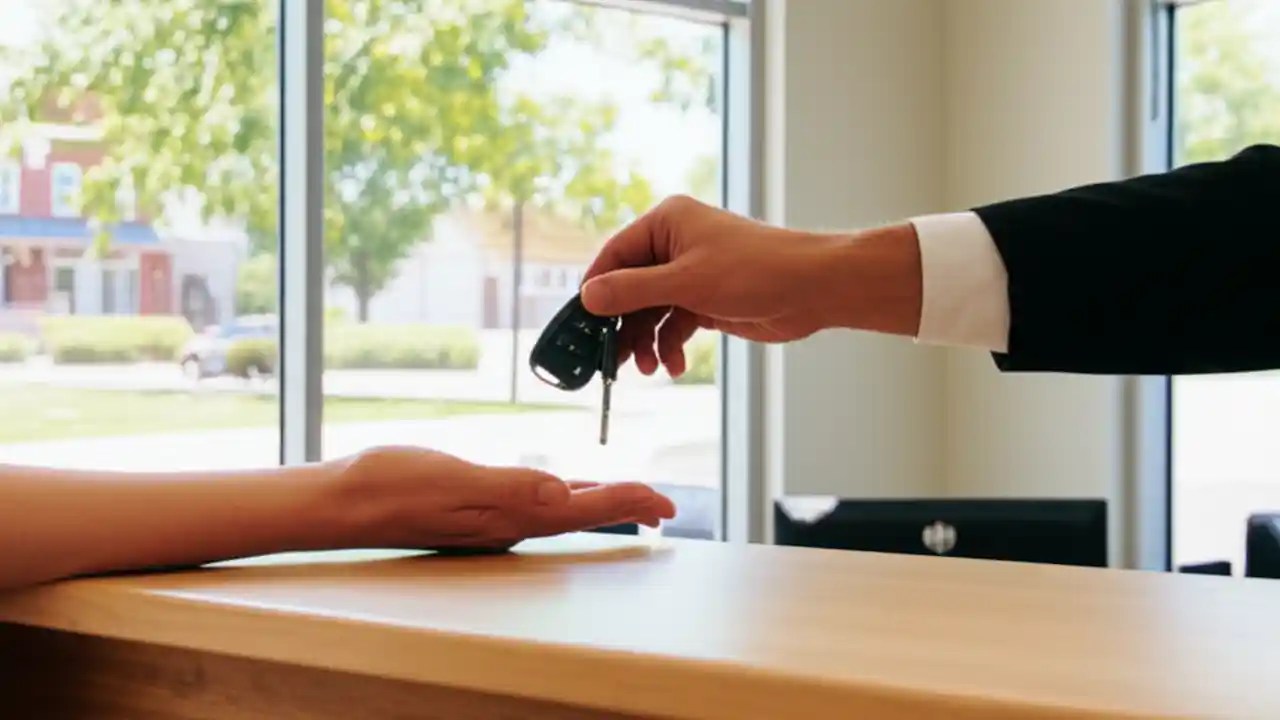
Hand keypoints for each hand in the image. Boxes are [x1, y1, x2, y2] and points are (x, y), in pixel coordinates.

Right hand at [329, 446, 675, 551]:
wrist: (341, 500)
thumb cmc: (391, 486)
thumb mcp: (452, 481)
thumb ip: (508, 487)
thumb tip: (562, 492)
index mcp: (509, 516)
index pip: (582, 510)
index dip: (628, 503)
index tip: (666, 502)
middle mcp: (507, 523)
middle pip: (581, 514)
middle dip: (626, 507)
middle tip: (664, 505)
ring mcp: (491, 517)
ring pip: (561, 510)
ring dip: (599, 503)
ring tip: (630, 499)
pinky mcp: (476, 506)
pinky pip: (535, 501)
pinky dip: (563, 494)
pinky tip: (564, 488)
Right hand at [580, 195, 921, 377]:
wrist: (813, 288)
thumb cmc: (755, 271)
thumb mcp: (686, 283)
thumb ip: (634, 291)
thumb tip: (588, 298)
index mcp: (666, 223)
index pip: (614, 256)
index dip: (596, 292)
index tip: (583, 327)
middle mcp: (675, 244)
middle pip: (630, 288)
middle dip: (623, 326)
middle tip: (611, 361)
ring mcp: (691, 273)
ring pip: (651, 311)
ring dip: (646, 342)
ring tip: (648, 369)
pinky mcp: (707, 299)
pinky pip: (675, 324)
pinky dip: (670, 346)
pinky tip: (674, 366)